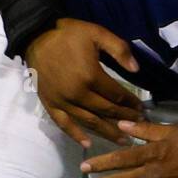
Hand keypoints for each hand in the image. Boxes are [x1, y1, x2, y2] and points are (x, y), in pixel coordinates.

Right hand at [25, 19, 143, 146]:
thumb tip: (136, 70)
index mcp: (91, 76)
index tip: (142, 109)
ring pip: (89, 121)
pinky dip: (76, 135)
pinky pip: (64, 124)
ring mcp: (62, 101)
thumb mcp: (98, 33)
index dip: (131, 103)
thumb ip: (120, 50)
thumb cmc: (69, 34)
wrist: (36, 35)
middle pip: (106, 111)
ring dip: (107, 132)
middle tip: (138, 126)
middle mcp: (77, 94)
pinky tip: (88, 144)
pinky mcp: (50, 104)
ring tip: (123, 141)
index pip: (117, 95)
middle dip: (124, 119)